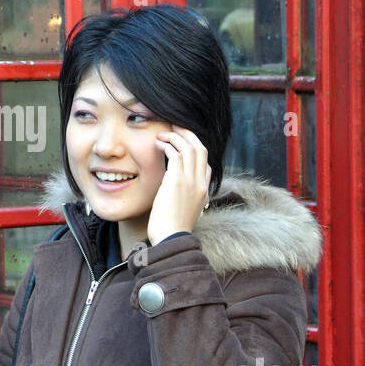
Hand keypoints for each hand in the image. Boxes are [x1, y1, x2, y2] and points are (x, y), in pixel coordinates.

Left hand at [147, 126, 211, 245]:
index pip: (206, 164)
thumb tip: (174, 193)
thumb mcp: (183, 211)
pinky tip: (158, 143)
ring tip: (162, 133)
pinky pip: (176, 154)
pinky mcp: (178, 182)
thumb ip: (183, 198)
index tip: (181, 143)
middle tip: (174, 127)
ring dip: (175, 136)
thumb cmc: (171, 229)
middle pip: (201, 149)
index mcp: (203, 191)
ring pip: (190, 147)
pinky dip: (167, 144)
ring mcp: (191, 181)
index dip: (195, 149)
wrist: (171, 239)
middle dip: (188, 134)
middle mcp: (201, 183)